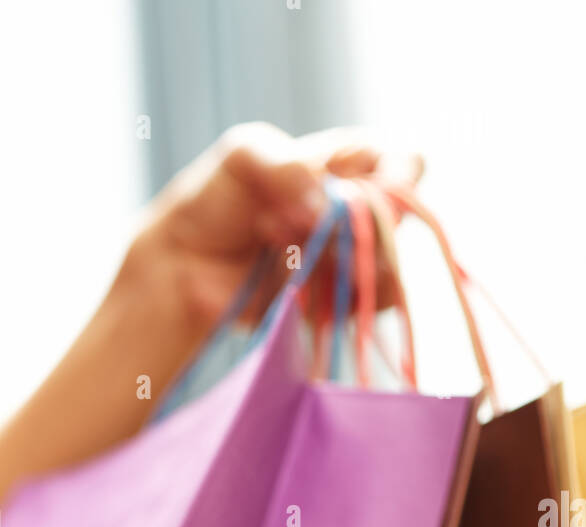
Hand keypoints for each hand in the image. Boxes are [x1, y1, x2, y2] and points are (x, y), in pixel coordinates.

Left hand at [121, 122, 421, 333]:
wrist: (183, 265)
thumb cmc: (213, 199)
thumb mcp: (242, 156)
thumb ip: (286, 165)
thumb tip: (326, 208)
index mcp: (344, 166)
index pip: (403, 164)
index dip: (401, 177)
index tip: (377, 195)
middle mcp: (355, 215)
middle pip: (397, 227)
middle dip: (359, 231)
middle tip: (302, 230)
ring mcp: (346, 264)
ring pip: (384, 273)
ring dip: (341, 269)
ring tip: (282, 256)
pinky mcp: (331, 305)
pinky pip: (358, 312)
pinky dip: (333, 303)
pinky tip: (294, 290)